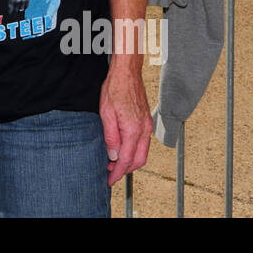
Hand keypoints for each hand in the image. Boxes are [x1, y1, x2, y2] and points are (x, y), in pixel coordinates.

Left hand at [7, 0, 31, 17]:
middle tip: (12, 16)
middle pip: (15, 10)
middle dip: (13, 14)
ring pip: (21, 8)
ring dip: (18, 10)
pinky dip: (24, 7)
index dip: (8, 12)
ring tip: (16, 12)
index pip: (10, 8)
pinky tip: (22, 7)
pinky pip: (26, 5)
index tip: (7, 15)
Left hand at [99, 62, 151, 185]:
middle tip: (110, 173)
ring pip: (142, 153)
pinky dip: (134, 151)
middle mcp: (144, 130)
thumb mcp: (106, 113)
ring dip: (129, 161)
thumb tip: (112, 156)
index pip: (126, 159)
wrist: (127, 72)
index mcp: (133, 129)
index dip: (117, 173)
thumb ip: (110, 136)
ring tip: (113, 162)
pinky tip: (122, 149)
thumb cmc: (115, 88)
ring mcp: (147, 125)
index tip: (109, 179)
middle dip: (125, 170)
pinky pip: (143, 143)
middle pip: (138, 160)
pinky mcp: (146, 121)